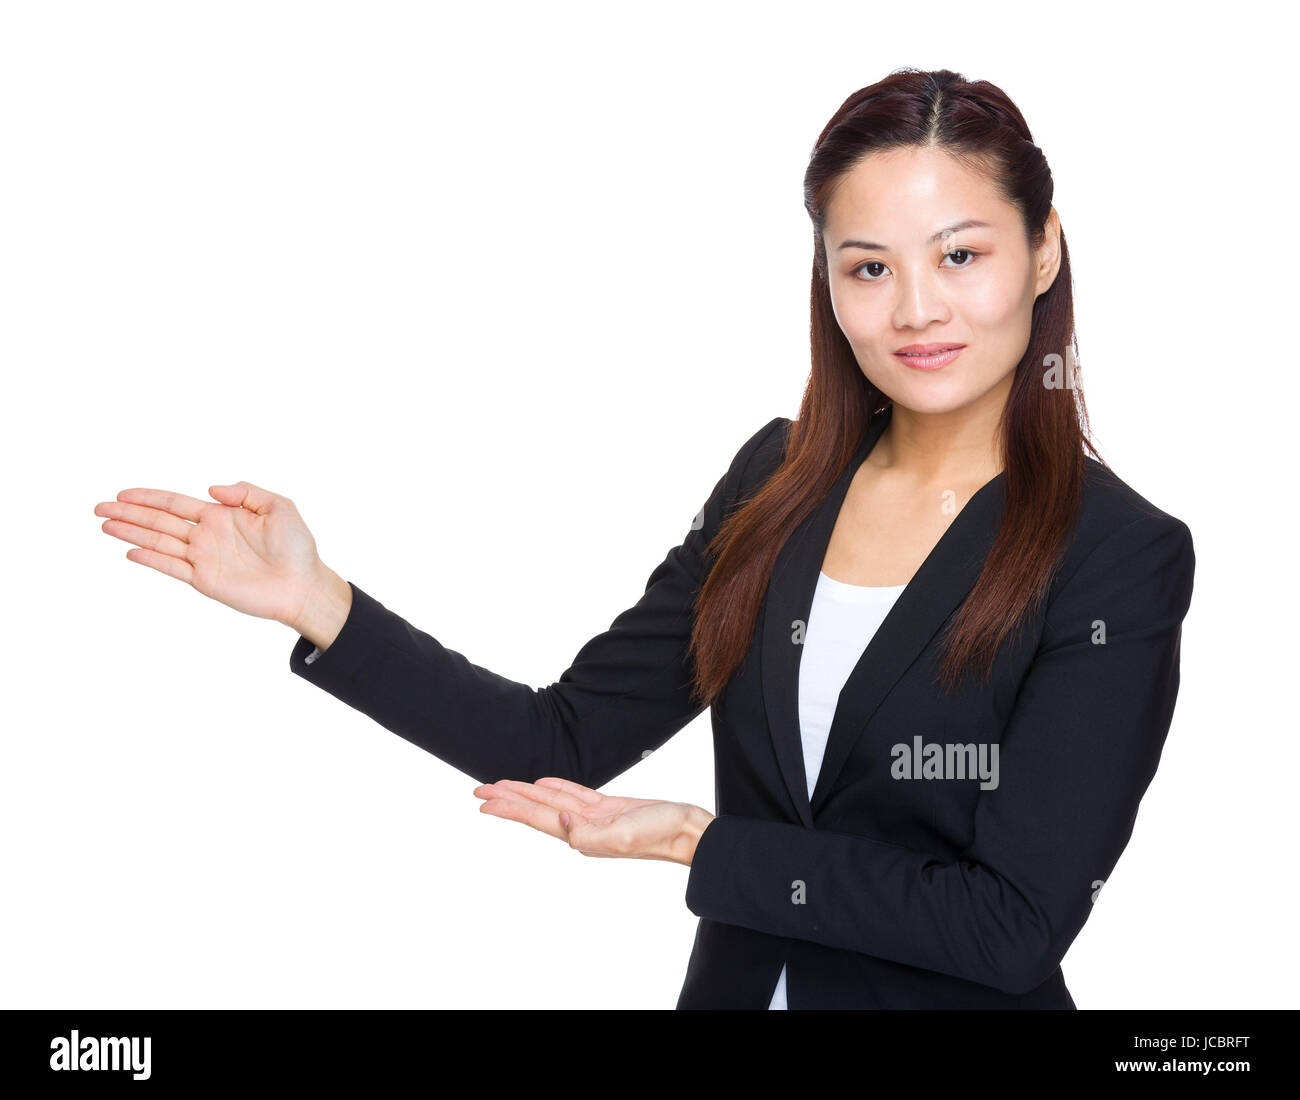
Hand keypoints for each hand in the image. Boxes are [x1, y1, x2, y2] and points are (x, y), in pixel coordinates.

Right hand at [94, 480, 327, 627]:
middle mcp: (207, 536)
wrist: (303, 585)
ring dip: (132, 533)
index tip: (122, 493)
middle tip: (99, 507)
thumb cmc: (297, 546)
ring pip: (159, 542)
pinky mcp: (206, 581)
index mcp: (220, 515)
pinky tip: (131, 551)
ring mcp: (204, 558)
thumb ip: (246, 492)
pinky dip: (151, 560)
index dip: (149, 497)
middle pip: (159, 520)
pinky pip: (172, 567)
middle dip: (129, 513)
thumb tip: (211, 488)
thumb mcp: (278, 507)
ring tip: (105, 525)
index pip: (175, 503)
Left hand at [473, 777, 714, 865]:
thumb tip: (561, 822)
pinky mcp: (609, 808)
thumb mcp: (623, 839)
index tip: (483, 801)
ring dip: (526, 792)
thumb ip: (588, 836)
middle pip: (536, 810)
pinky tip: (543, 784)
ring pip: (551, 801)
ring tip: (502, 785)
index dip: (508, 808)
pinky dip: (557, 787)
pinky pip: (575, 795)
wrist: (689, 833)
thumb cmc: (661, 837)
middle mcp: (582, 828)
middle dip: (507, 799)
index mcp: (582, 836)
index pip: (536, 819)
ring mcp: (595, 819)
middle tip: (479, 789)